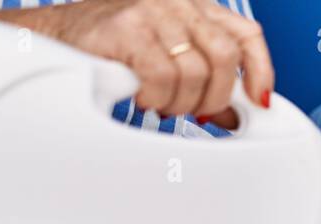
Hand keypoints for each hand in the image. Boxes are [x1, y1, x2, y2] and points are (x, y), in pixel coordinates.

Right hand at [42, 0, 273, 118]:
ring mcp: (154, 10)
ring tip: (159, 102)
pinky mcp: (129, 26)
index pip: (247, 34)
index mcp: (195, 7)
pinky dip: (156, 97)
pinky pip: (163, 77)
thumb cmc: (115, 45)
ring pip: (195, 73)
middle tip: (194, 110)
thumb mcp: (170, 59)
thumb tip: (236, 115)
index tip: (258, 100)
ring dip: (179, 102)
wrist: (59, 34)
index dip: (261, 70)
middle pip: (225, 57)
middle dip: (214, 96)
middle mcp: (179, 2)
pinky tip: (142, 95)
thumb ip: (206, 82)